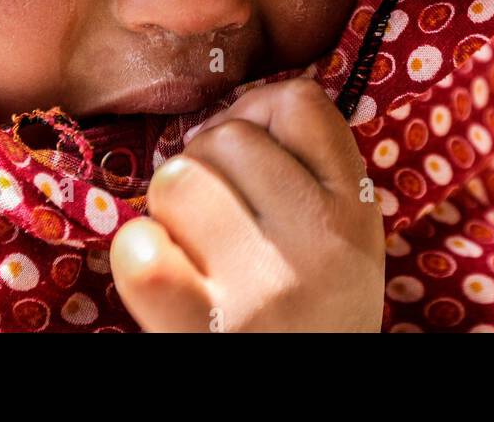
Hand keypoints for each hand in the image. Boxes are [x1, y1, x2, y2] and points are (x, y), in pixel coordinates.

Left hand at [110, 78, 384, 331]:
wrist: (306, 408)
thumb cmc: (310, 315)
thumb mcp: (342, 242)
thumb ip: (311, 172)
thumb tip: (238, 105)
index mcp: (356, 210)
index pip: (300, 102)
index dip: (259, 116)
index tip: (249, 158)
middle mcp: (318, 239)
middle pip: (227, 135)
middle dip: (208, 166)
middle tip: (217, 218)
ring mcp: (260, 283)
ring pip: (177, 178)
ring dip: (170, 210)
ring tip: (193, 249)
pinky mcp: (200, 326)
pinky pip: (139, 247)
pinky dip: (137, 256)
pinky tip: (163, 280)